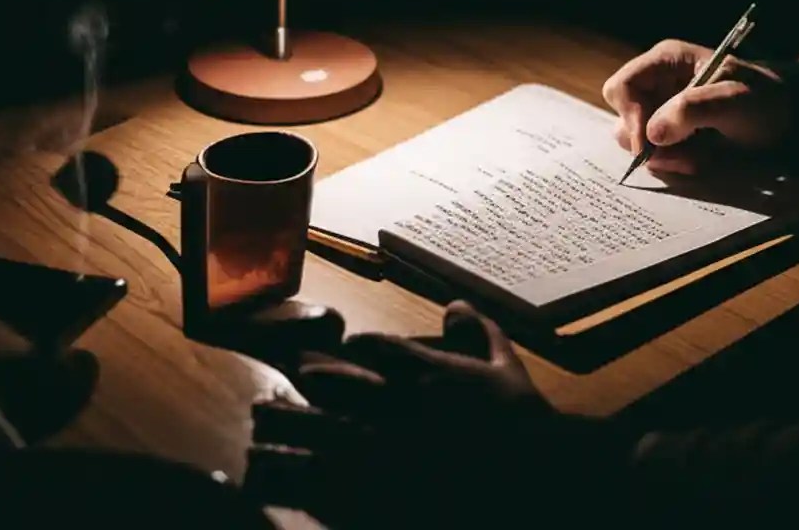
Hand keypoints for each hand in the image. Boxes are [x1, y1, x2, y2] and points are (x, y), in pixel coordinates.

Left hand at [244, 302, 554, 523]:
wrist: (535, 477)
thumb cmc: (524, 423)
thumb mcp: (505, 369)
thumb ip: (478, 332)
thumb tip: (455, 305)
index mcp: (423, 371)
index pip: (366, 346)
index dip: (342, 353)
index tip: (329, 365)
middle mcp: (395, 403)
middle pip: (324, 381)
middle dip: (303, 385)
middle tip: (273, 406)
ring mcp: (382, 448)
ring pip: (309, 432)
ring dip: (284, 435)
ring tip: (263, 450)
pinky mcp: (373, 492)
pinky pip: (316, 485)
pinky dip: (293, 483)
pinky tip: (277, 486)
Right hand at [602, 39, 789, 174]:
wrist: (786, 121)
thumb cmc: (764, 101)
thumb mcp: (736, 101)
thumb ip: (693, 110)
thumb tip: (652, 134)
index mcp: (666, 61)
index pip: (622, 87)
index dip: (629, 116)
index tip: (649, 143)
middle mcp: (657, 84)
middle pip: (623, 118)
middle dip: (650, 143)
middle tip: (686, 155)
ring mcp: (661, 111)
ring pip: (636, 142)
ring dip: (665, 157)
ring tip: (698, 157)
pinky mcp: (670, 135)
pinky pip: (654, 155)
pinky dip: (674, 163)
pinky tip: (700, 160)